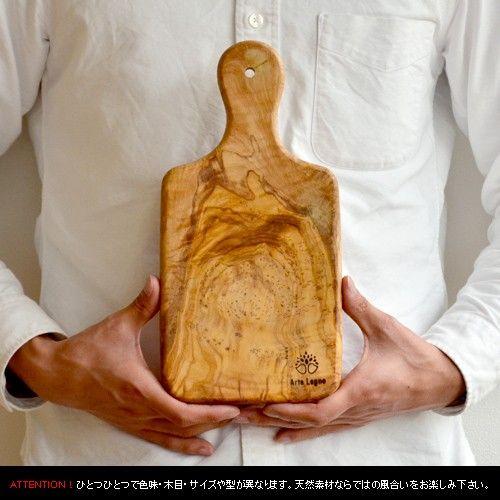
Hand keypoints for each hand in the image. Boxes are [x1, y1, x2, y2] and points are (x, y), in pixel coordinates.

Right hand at [8, 275, 239, 455]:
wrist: (57, 374)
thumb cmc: (87, 352)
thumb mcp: (118, 325)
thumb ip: (142, 305)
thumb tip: (156, 281)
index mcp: (139, 388)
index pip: (180, 412)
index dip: (207, 415)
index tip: (230, 409)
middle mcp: (139, 410)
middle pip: (183, 426)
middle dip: (212, 423)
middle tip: (238, 415)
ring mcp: (133, 420)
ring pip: (172, 435)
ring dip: (200, 435)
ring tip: (224, 431)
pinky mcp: (129, 422)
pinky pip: (159, 438)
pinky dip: (180, 445)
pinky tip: (197, 449)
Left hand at [237, 276, 464, 442]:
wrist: (439, 382)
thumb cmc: (414, 357)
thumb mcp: (387, 328)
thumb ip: (360, 307)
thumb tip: (341, 281)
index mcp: (361, 389)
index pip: (322, 409)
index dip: (293, 410)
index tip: (266, 404)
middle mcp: (354, 409)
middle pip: (308, 422)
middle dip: (272, 418)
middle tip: (239, 414)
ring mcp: (355, 416)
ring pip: (313, 428)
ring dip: (280, 425)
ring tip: (248, 422)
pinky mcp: (357, 416)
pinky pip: (324, 428)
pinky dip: (300, 431)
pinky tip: (280, 434)